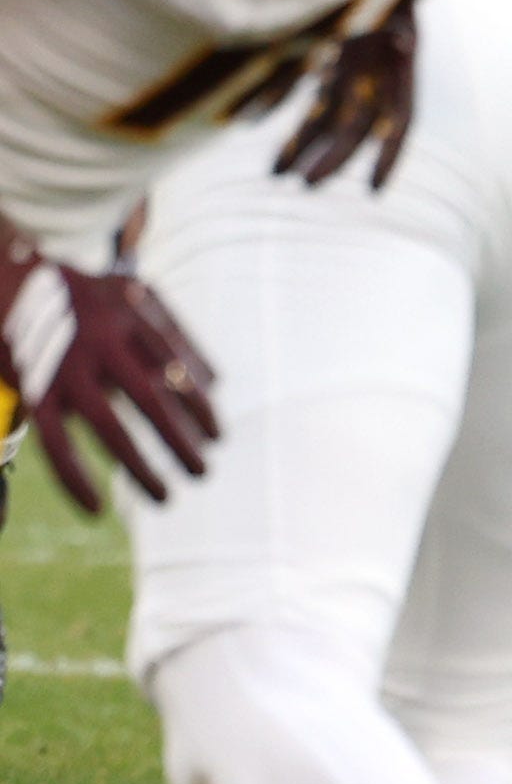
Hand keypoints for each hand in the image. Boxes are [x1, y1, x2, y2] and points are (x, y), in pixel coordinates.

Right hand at [0, 227, 216, 513]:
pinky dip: (73, 479)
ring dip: (138, 466)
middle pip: (149, 400)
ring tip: (164, 497)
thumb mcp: (134, 296)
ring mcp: (62, 368)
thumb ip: (176, 335)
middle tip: (203, 473)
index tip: (220, 436)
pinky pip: (54, 443)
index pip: (175, 369)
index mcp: (130, 319)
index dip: (199, 406)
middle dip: (179, 441)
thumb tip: (216, 381)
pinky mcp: (31, 391)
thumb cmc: (83, 292)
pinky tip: (95, 508)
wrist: (8, 276)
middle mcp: (99, 343)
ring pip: (107, 427)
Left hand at [267, 0, 425, 190]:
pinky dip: (278, 103)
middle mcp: (374, 70)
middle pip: (356, 124)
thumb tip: (405, 45)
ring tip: (277, 173)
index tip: (372, 191)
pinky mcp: (322, 56)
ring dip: (304, 143)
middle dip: (333, 157)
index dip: (388, 155)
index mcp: (399, 61)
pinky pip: (302, 87)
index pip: (400, 119)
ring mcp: (347, 64)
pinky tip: (252, 122)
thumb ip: (394, 26)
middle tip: (307, 185)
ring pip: (327, 113)